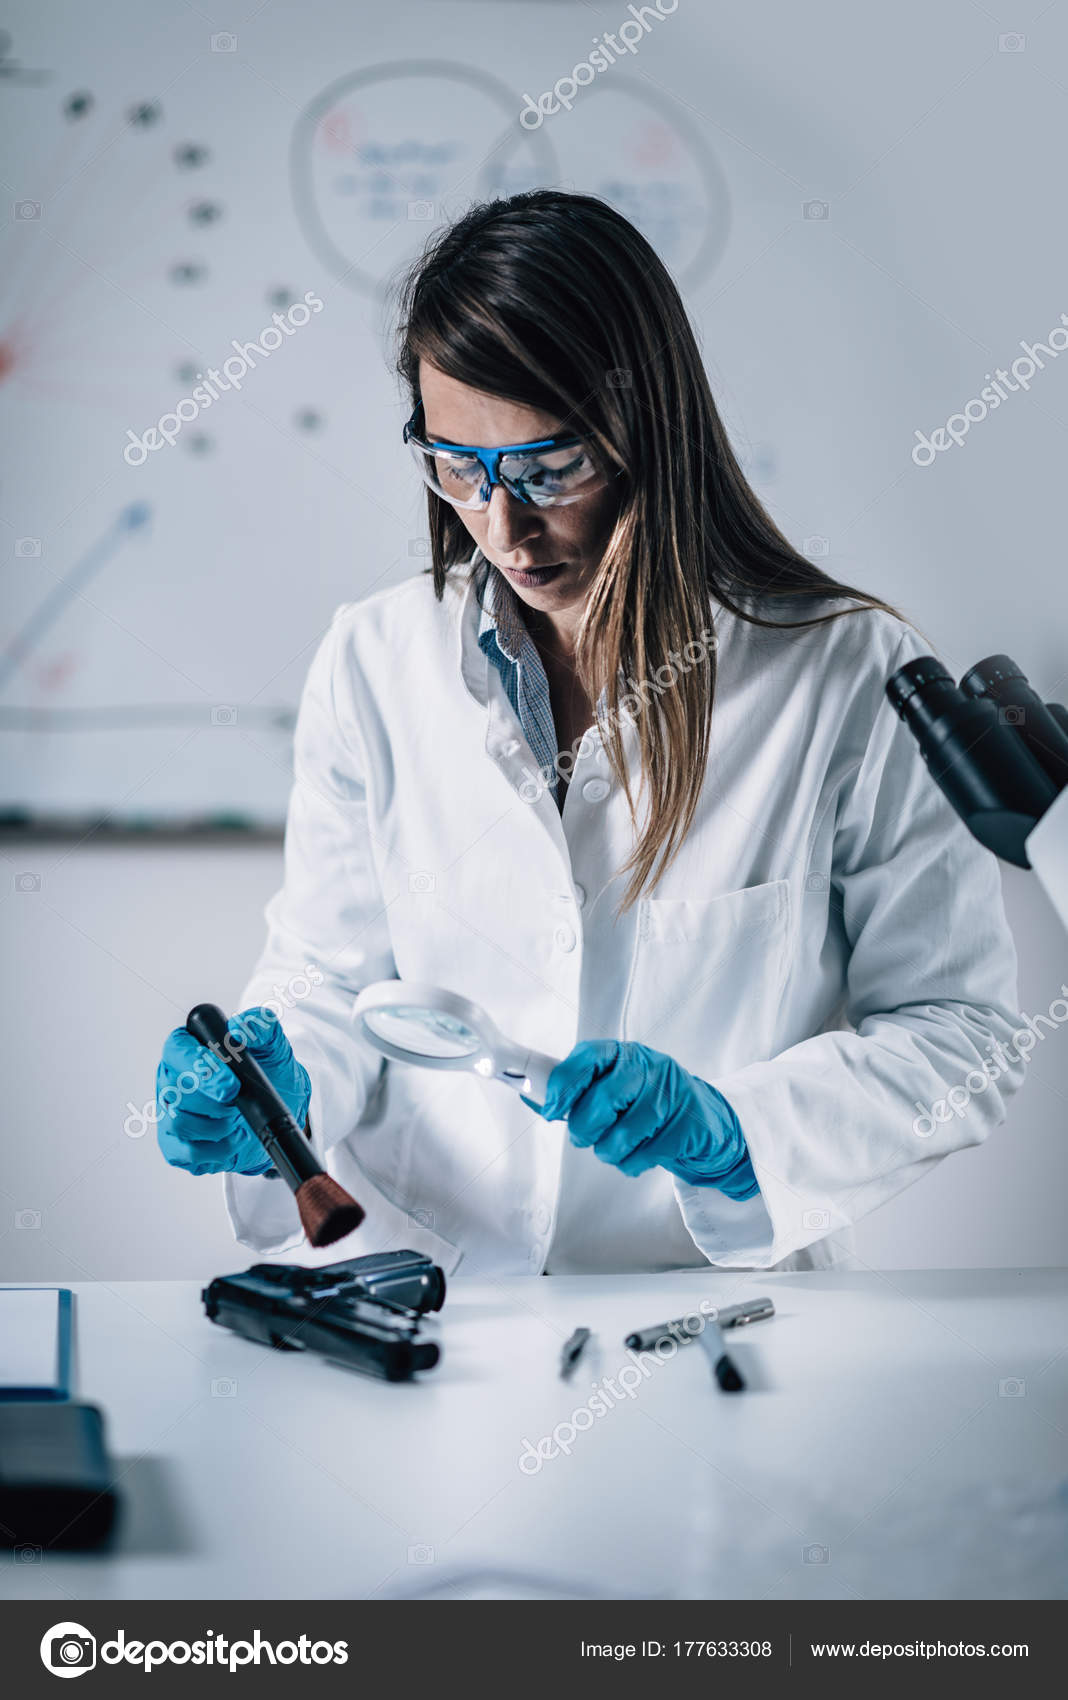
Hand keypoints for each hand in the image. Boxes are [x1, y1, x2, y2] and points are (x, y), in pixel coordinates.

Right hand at [155, 1008, 311, 1176]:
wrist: (277, 1113)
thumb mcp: (273, 1047)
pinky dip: (218, 1150)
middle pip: (176, 1090)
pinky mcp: (176, 1146)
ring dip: (216, 1126)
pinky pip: (187, 1153)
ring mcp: (170, 1114)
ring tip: (237, 1120)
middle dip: (214, 1102)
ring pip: (179, 1122)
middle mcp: (173, 1081)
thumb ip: (262, 1026)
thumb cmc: (269, 1074)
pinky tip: (234, 1139)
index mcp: (188, 1050)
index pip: (177, 1051)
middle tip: (237, 1104)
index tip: (231, 1084)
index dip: (200, 1067)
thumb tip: (240, 1028)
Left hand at [533, 1040, 758, 1199]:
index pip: (586, 1058)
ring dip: (608, 1151)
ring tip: (616, 1145)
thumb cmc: (648, 1102)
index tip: (551, 1110)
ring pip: (619, 1137)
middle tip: (585, 1135)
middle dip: (584, 1129)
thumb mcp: (613, 1085)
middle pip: (600, 1102)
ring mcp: (670, 1097)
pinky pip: (641, 1157)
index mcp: (623, 1054)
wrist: (705, 1121)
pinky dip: (632, 1163)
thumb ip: (573, 1089)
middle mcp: (648, 1068)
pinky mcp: (685, 1127)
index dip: (562, 1087)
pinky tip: (640, 1152)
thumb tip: (528, 1094)